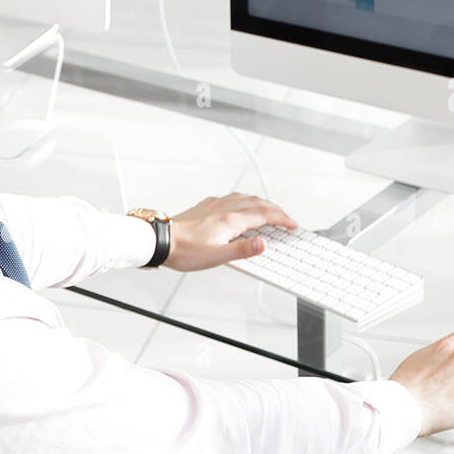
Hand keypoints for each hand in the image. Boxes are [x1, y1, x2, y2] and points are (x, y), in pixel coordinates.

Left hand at [161, 192, 296, 271]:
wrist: (160, 240)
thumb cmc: (185, 251)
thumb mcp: (217, 256)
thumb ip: (242, 250)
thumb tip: (264, 245)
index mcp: (230, 220)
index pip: (264, 215)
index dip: (282, 219)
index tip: (292, 225)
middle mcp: (224, 208)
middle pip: (258, 203)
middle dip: (276, 210)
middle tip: (286, 219)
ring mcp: (214, 205)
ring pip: (245, 198)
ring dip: (261, 203)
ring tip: (269, 211)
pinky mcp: (205, 206)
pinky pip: (231, 198)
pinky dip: (244, 201)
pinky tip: (239, 206)